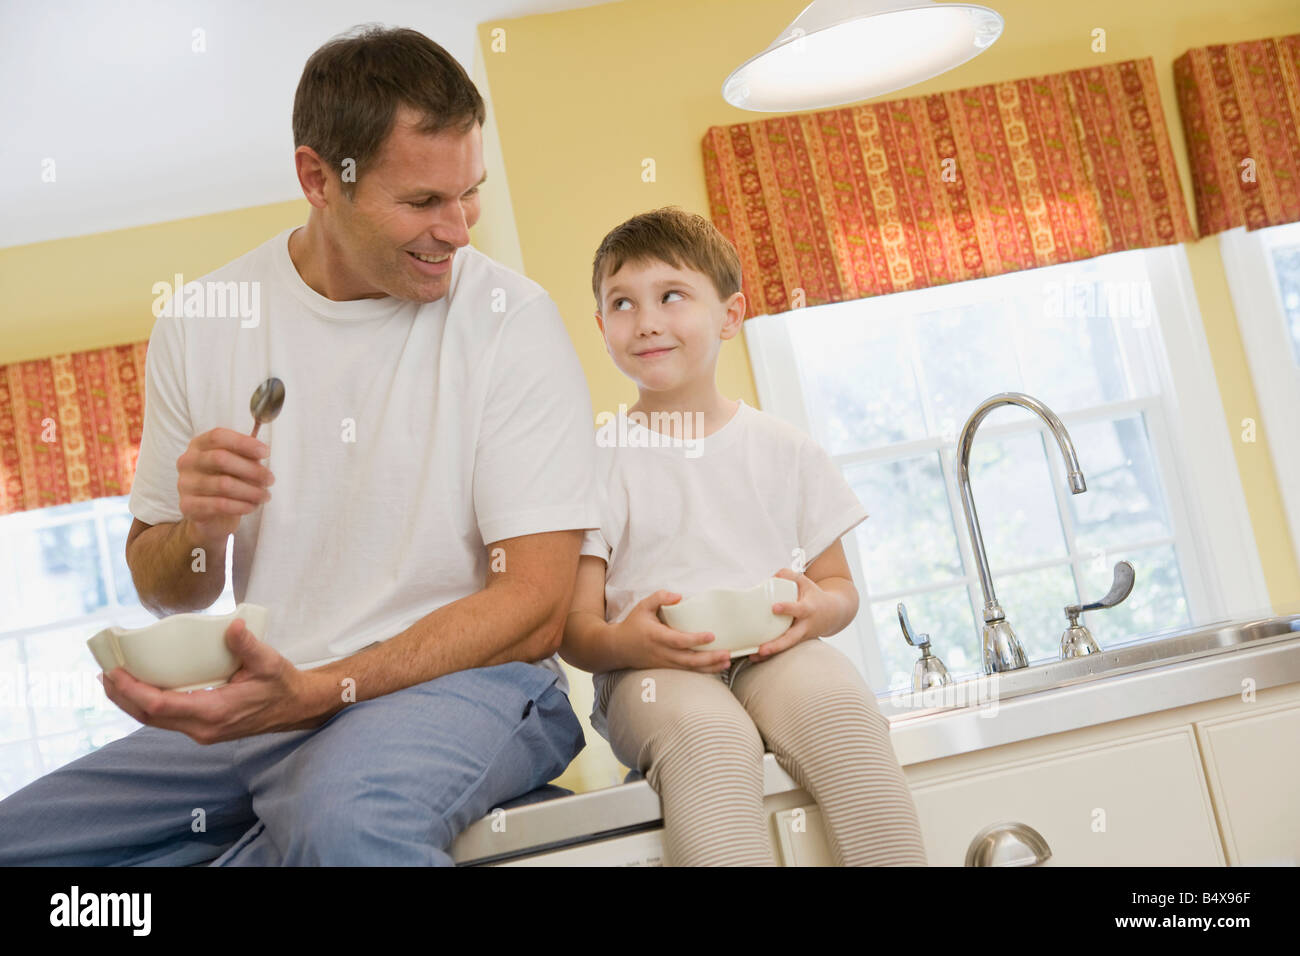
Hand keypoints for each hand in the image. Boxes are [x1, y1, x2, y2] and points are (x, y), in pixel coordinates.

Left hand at [99, 616, 325, 743]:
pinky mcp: (202, 727)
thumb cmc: (282, 685)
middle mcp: (202, 728)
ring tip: (112, 680)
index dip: (132, 690)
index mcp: (214, 712)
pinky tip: (139, 689)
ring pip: (153, 721)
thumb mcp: (269, 662)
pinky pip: (165, 719)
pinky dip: (146, 704)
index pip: (159, 706)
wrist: (296, 708)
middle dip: (121, 696)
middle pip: (147, 717)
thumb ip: (248, 646)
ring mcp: (201, 731)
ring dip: (130, 701)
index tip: (114, 672)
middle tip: (104, 672)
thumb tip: (232, 626)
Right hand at [176, 427, 274, 543]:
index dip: (243, 442)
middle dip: (251, 469)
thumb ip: (246, 457)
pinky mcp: (187, 506)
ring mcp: (185, 484)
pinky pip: (219, 504)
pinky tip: (252, 506)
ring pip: (223, 484)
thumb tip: (262, 453)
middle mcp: (188, 462)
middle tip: (270, 479)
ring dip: (250, 491)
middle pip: (221, 459)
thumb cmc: (226, 483)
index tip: (266, 452)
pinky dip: (240, 505)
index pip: (218, 436)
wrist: (211, 517)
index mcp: (198, 445)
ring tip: (265, 496)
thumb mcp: (236, 466)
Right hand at [614, 590, 731, 672]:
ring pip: (690, 669)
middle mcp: (661, 653)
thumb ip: (659, 597)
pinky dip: (702, 671)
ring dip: (710, 667)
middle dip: (709, 658)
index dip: (696, 639)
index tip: (712, 635)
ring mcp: (664, 664)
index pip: (679, 640)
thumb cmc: (633, 625)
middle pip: (688, 660)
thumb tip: (679, 595)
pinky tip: (716, 668)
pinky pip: (686, 672)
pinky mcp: (666, 669)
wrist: (617, 648)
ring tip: (727, 662)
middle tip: (727, 653)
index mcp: (656, 636)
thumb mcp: (642, 606)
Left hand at [748, 567, 834, 661]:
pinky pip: (783, 649)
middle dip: (777, 645)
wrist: (833, 614)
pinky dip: (770, 655)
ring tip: (754, 656)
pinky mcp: (796, 642)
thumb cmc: (814, 597)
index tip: (774, 607)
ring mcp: (801, 637)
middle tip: (762, 649)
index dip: (787, 608)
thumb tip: (771, 577)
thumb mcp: (806, 582)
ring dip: (771, 653)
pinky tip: (755, 656)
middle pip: (792, 638)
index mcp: (808, 609)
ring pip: (786, 647)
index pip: (798, 609)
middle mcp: (805, 626)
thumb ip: (789, 575)